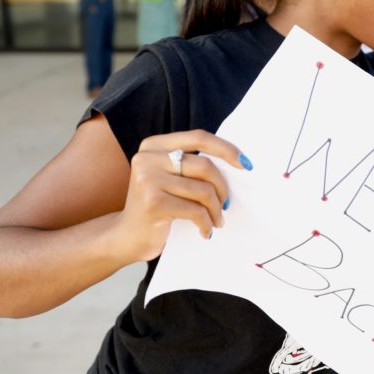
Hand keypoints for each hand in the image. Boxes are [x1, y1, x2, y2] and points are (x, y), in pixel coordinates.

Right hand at [117, 130, 249, 261]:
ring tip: (216, 220)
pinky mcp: (153, 203)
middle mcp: (148, 158)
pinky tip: (205, 231)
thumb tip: (237, 162)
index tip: (245, 164)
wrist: (127, 236)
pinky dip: (206, 223)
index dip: (226, 149)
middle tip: (225, 204)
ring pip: (203, 190)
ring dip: (215, 209)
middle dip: (222, 188)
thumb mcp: (170, 177)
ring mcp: (147, 179)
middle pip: (205, 166)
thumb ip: (192, 164)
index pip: (199, 137)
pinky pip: (195, 211)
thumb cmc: (158, 205)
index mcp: (154, 145)